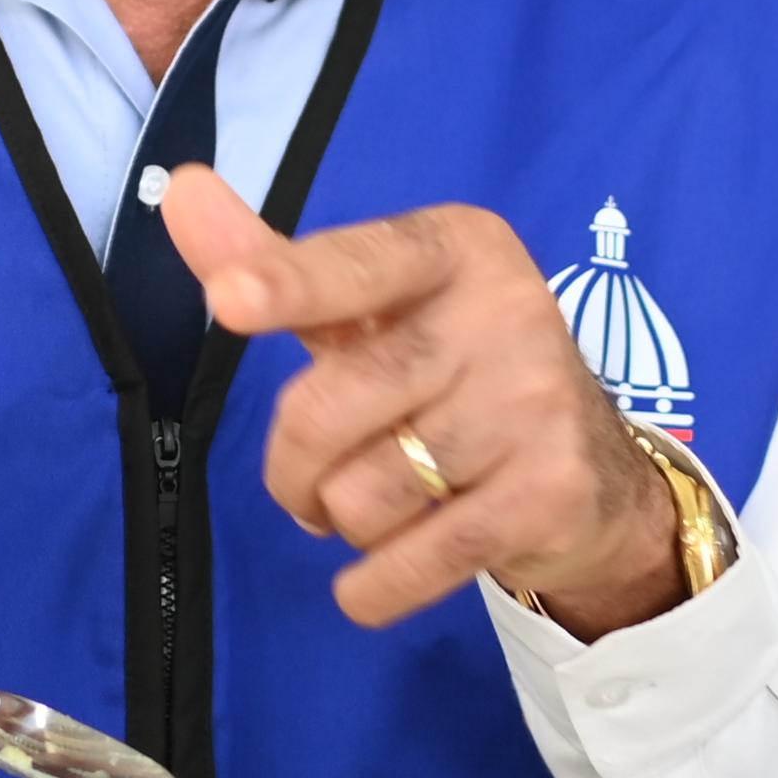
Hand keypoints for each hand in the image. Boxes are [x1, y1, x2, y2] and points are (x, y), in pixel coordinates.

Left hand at [162, 165, 684, 637]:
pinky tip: (371, 580)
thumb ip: (274, 260)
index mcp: (458, 247)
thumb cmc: (453, 374)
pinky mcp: (551, 493)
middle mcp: (508, 311)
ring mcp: (536, 404)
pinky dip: (372, 588)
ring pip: (363, 496)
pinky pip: (414, 562)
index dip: (287, 286)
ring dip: (342, 521)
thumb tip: (181, 189)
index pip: (357, 267)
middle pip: (329, 407)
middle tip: (308, 480)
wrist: (596, 476)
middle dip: (292, 467)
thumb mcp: (375, 309)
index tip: (229, 297)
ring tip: (377, 503)